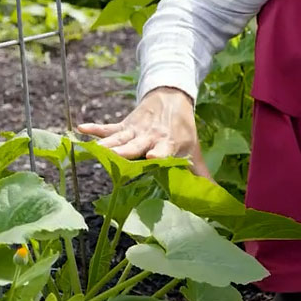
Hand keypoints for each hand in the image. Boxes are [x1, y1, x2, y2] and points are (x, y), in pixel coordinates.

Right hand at [76, 87, 211, 177]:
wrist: (171, 98)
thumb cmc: (183, 133)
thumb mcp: (194, 153)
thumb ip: (202, 178)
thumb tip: (220, 202)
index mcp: (168, 144)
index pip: (164, 150)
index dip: (159, 153)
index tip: (153, 157)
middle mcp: (150, 137)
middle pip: (135, 146)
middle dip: (125, 151)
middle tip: (114, 157)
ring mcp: (135, 130)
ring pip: (119, 138)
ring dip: (107, 143)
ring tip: (93, 149)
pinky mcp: (124, 125)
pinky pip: (108, 127)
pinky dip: (95, 128)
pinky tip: (81, 128)